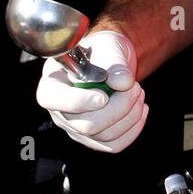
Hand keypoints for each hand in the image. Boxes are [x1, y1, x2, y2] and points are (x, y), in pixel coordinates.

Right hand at [35, 29, 146, 152]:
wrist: (112, 64)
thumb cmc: (103, 52)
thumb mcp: (108, 49)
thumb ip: (114, 63)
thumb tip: (123, 82)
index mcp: (51, 87)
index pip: (55, 101)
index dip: (80, 102)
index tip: (104, 96)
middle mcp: (60, 113)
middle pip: (86, 125)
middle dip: (118, 107)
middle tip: (134, 86)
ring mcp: (76, 129)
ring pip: (104, 136)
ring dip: (130, 115)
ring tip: (138, 91)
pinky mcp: (94, 140)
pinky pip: (114, 145)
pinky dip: (133, 128)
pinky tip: (140, 109)